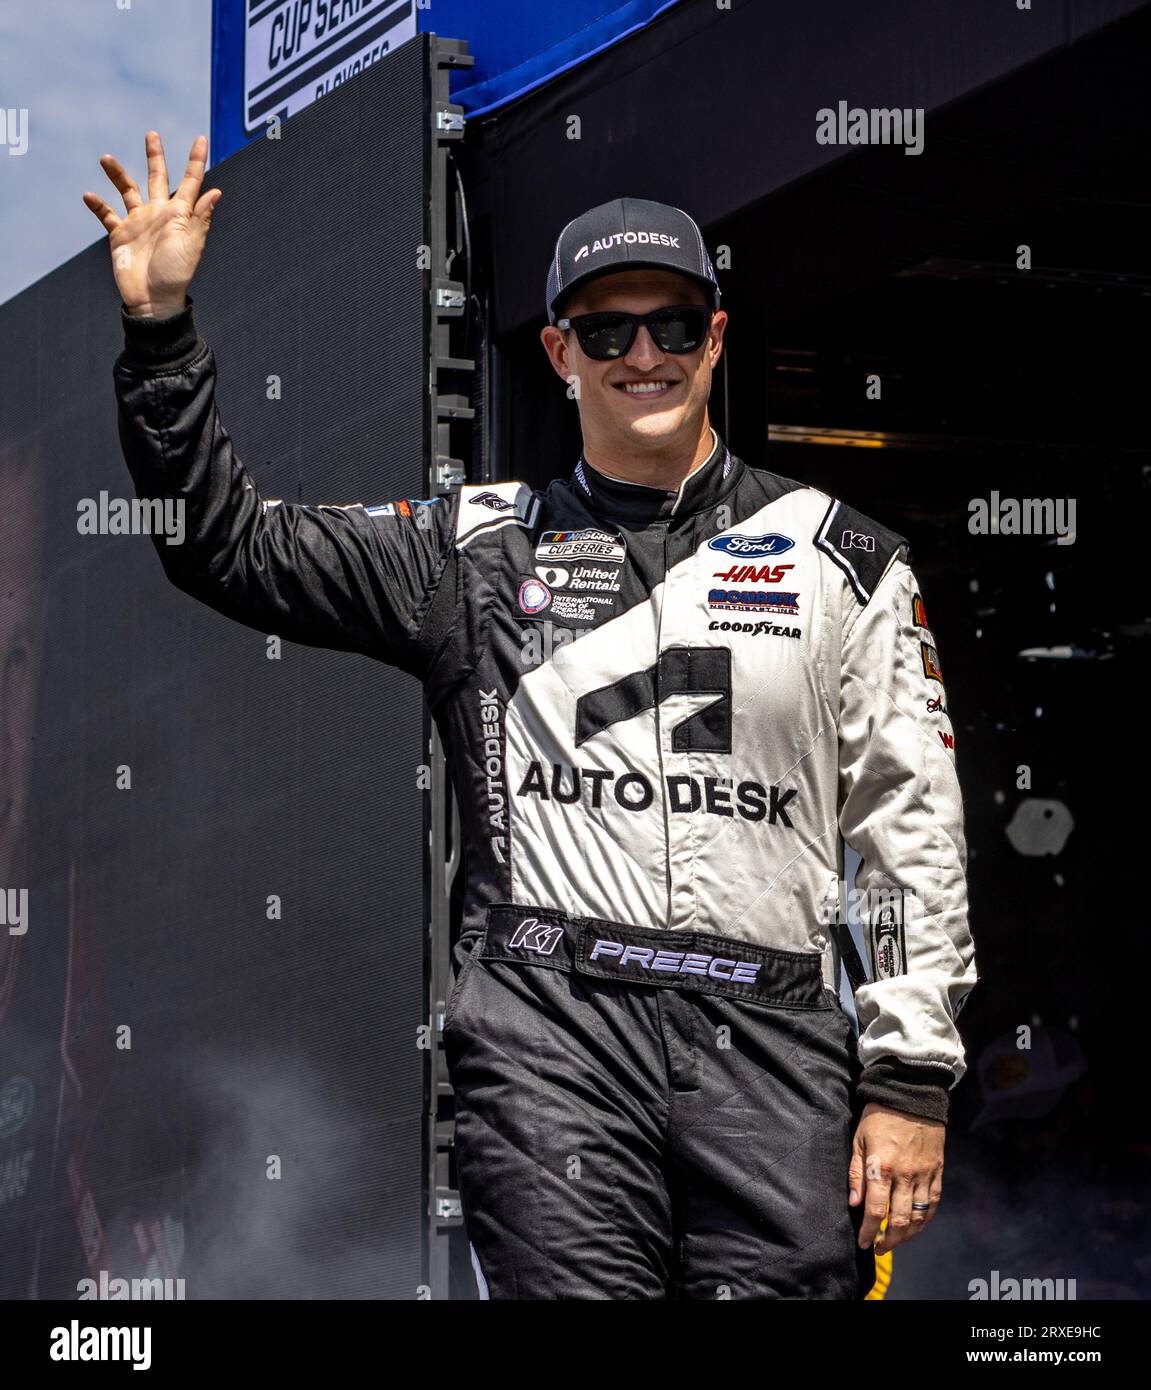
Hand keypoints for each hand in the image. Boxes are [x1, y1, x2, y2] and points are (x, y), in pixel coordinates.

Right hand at [82, 131, 219, 316]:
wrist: (153, 300)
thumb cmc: (176, 275)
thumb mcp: (191, 244)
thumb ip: (200, 217)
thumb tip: (215, 190)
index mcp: (179, 214)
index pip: (190, 181)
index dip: (195, 160)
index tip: (201, 138)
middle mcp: (159, 213)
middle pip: (157, 178)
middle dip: (155, 157)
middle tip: (152, 134)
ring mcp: (138, 223)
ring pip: (127, 190)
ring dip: (117, 174)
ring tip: (106, 158)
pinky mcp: (120, 235)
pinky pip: (107, 215)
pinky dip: (98, 205)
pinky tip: (89, 195)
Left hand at [848, 1101, 944, 1255]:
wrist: (912, 1094)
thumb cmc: (879, 1115)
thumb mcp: (859, 1139)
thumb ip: (856, 1173)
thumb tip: (854, 1203)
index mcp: (882, 1166)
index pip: (875, 1210)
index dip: (869, 1231)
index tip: (864, 1243)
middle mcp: (905, 1175)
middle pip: (899, 1220)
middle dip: (889, 1240)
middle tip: (879, 1248)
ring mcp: (925, 1174)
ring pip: (919, 1217)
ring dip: (907, 1235)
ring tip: (895, 1241)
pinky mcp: (938, 1171)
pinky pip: (933, 1204)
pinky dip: (925, 1220)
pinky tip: (916, 1226)